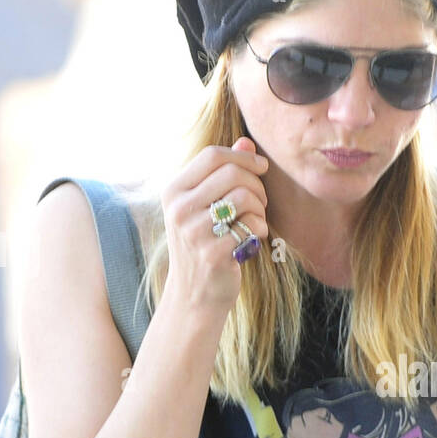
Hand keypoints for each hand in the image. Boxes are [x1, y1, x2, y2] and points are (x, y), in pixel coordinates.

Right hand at [160, 138, 270, 318]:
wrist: (194, 295)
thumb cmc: (204, 244)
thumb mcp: (206, 206)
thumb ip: (224, 173)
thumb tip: (246, 142)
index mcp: (174, 191)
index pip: (213, 155)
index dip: (243, 157)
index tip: (262, 168)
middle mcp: (179, 208)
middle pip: (232, 173)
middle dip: (257, 185)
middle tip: (260, 203)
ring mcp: (193, 231)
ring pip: (244, 197)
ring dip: (260, 209)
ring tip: (255, 223)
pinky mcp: (212, 253)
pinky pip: (251, 226)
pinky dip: (260, 231)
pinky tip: (252, 241)